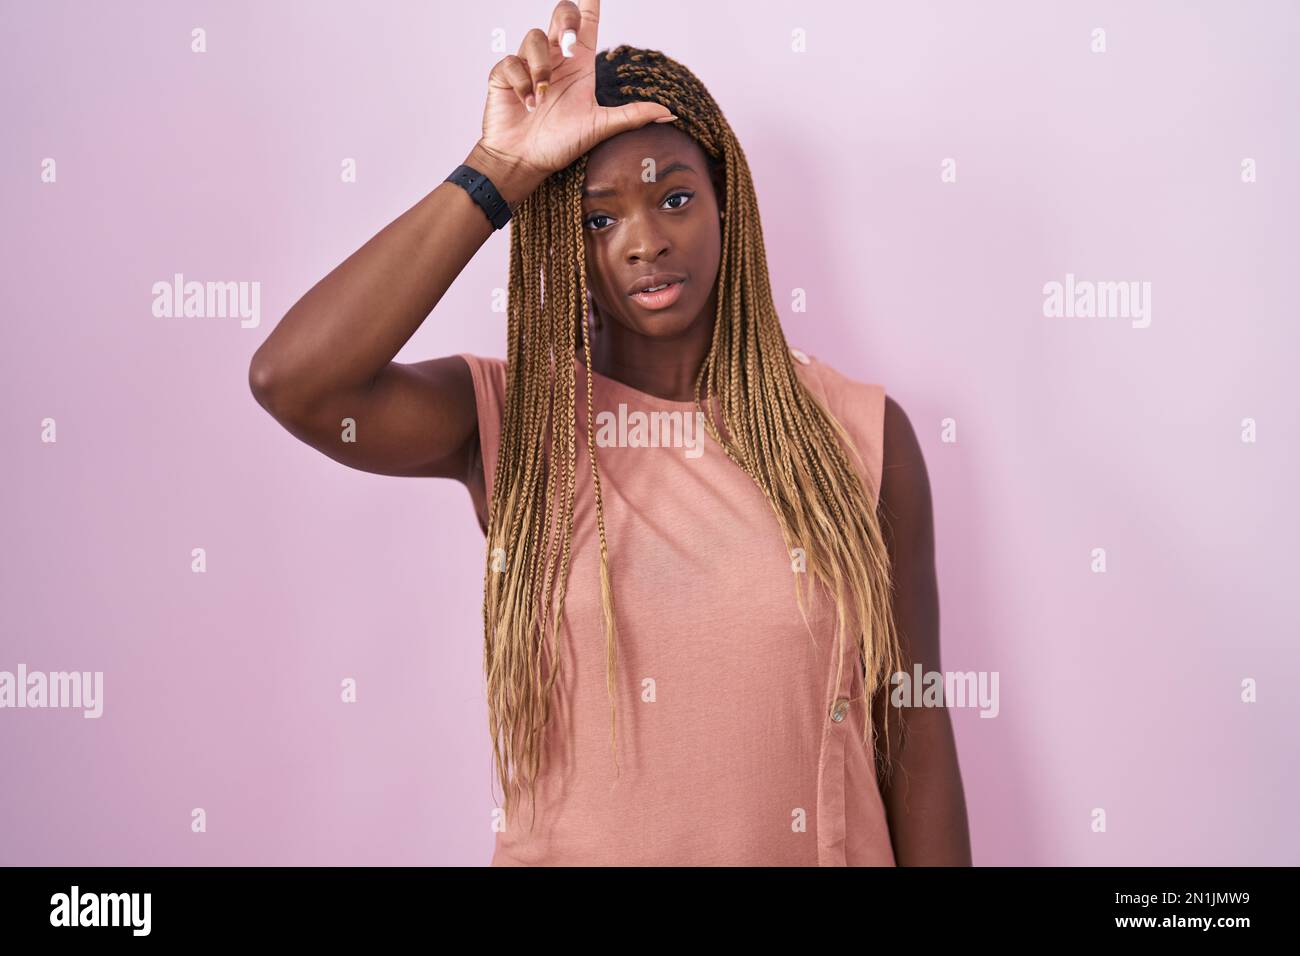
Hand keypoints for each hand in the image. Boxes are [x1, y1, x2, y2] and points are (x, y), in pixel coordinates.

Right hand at [472, 0, 676, 201]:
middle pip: (562, 13)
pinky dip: (522, 84)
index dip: (590, 2)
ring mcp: (529, 64)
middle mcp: (555, 59)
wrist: (524, 161)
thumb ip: (633, 115)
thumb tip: (670, 113)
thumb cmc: (559, 144)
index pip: (588, 24)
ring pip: (535, 37)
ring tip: (543, 98)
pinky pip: (512, 62)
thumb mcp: (600, 126)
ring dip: (542, 68)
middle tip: (569, 46)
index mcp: (578, 66)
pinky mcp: (505, 73)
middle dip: (566, 21)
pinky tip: (527, 104)